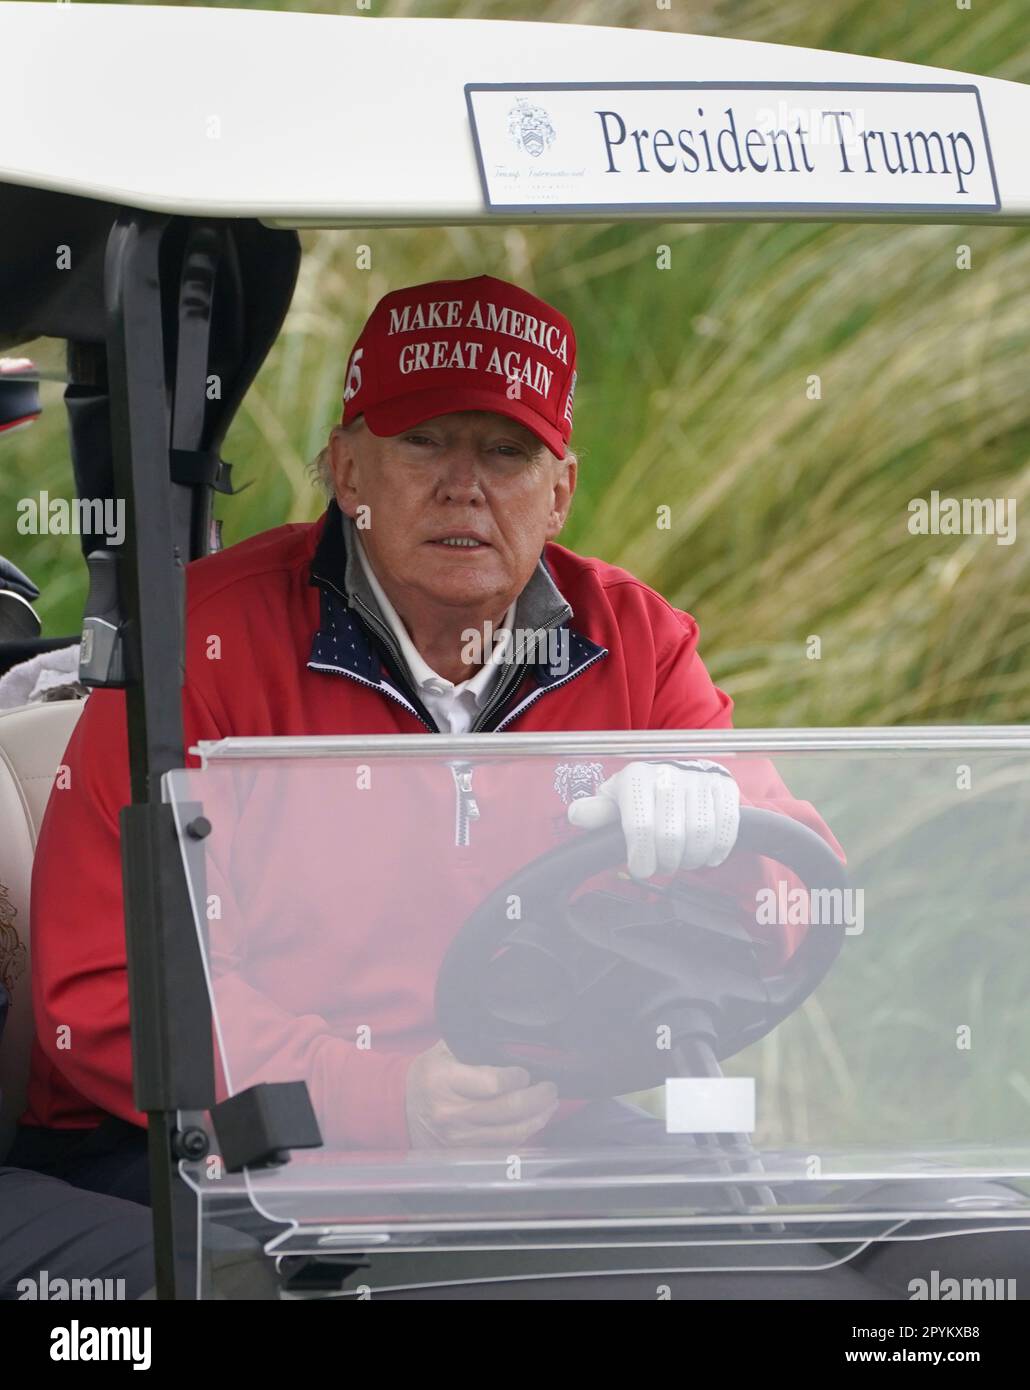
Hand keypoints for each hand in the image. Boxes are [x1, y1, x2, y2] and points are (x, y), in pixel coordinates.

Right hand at [405, 1039, 559, 1148]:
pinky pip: (503, 1148)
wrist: (400, 1106)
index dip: (518, 1077)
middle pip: (509, 1110)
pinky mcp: (464, 1153)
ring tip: (549, 1105)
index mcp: (446, 1081)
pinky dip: (523, 1136)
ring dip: (538, 1119)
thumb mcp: (444, 1049)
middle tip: (550, 1088)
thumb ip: (476, 1044)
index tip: (525, 1072)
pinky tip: (533, 1123)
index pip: (495, 1083)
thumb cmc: (428, 1073)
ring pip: (511, 1133)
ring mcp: (458, 1138)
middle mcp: (452, 1112)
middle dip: (538, 1098)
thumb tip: (514, 1044)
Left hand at [567, 760, 739, 878]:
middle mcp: (668, 774)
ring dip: (691, 859)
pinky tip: (705, 855)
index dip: (642, 857)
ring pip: (701, 834)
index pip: (640, 826)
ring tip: (682, 860)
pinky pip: (728, 827)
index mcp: (636, 778)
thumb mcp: (615, 801)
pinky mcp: (725, 787)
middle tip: (663, 866)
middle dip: (666, 862)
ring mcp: (699, 779)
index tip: (641, 869)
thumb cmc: (642, 794)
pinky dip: (717, 850)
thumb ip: (598, 812)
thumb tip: (577, 814)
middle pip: (672, 835)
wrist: (680, 771)